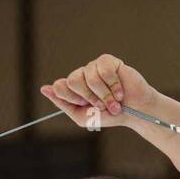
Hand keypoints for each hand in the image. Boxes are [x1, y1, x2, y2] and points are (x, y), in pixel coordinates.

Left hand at [40, 54, 154, 128]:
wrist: (135, 112)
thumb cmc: (110, 116)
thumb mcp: (83, 117)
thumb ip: (64, 104)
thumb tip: (44, 88)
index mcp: (74, 88)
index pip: (60, 86)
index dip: (73, 98)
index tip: (85, 105)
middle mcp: (82, 75)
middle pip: (72, 81)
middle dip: (90, 98)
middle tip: (102, 106)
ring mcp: (94, 67)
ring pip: (90, 78)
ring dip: (105, 95)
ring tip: (115, 102)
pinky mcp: (108, 61)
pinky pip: (104, 70)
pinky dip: (114, 85)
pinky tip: (120, 92)